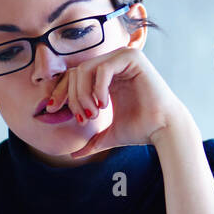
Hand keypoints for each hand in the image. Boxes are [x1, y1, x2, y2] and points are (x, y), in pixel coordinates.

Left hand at [46, 46, 191, 158]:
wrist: (162, 130)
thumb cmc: (140, 131)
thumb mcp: (108, 135)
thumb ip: (92, 141)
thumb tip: (73, 155)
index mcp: (107, 77)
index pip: (73, 76)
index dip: (60, 92)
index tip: (52, 110)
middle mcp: (114, 64)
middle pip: (76, 72)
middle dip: (73, 97)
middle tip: (85, 118)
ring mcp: (123, 58)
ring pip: (86, 68)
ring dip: (83, 94)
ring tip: (94, 113)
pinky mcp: (133, 57)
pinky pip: (103, 68)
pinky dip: (98, 88)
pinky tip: (104, 105)